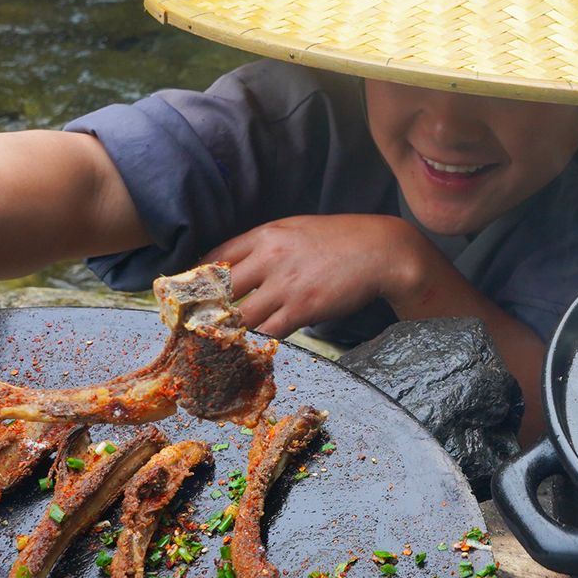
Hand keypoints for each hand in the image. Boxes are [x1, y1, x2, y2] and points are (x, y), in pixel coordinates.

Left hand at [205, 215, 434, 336]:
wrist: (382, 251)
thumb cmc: (342, 241)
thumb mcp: (298, 230)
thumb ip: (269, 246)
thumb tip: (244, 268)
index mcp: (266, 234)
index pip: (216, 257)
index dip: (199, 280)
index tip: (194, 296)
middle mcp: (270, 257)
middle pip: (220, 288)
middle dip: (206, 309)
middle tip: (198, 325)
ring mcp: (285, 284)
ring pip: (240, 315)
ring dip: (230, 331)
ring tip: (221, 343)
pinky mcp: (302, 308)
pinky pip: (268, 332)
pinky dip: (258, 341)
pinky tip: (253, 347)